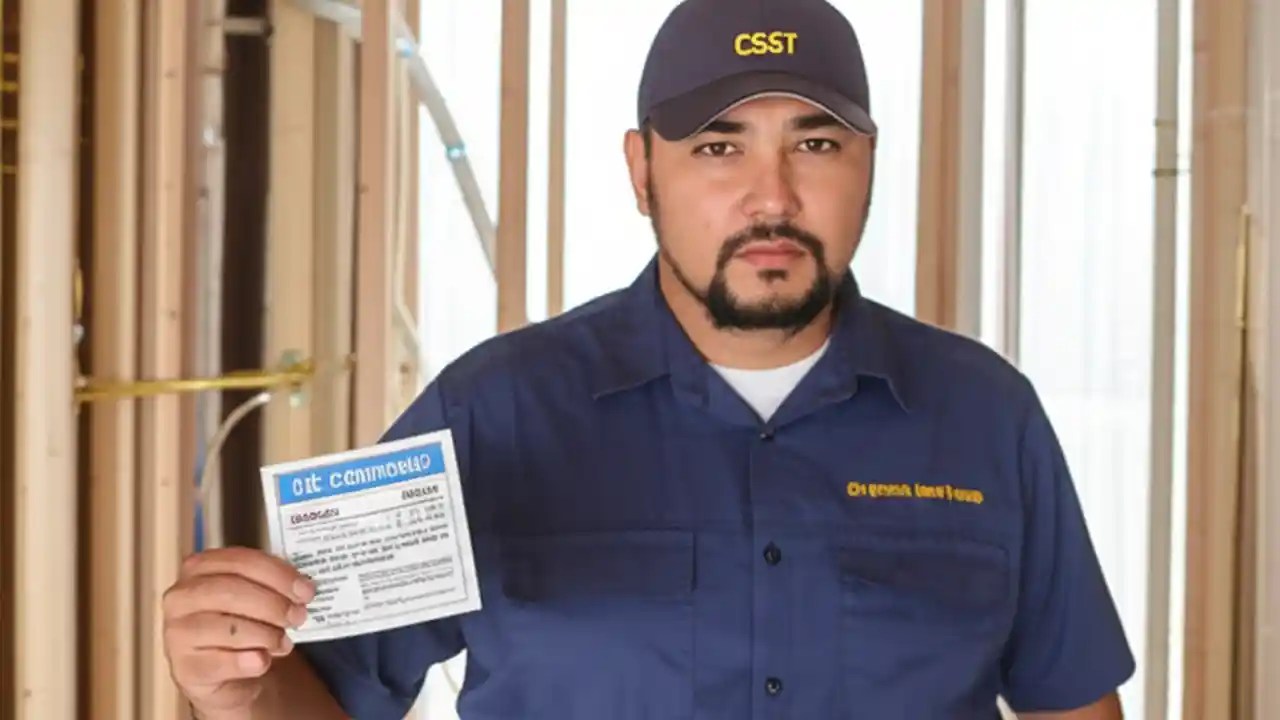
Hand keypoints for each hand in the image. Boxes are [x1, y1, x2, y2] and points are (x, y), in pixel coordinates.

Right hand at [162, 547, 315, 716]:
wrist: (223, 672)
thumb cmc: (239, 622)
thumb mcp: (253, 596)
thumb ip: (272, 585)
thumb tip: (303, 589)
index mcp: (199, 568)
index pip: (242, 562)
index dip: (278, 575)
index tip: (305, 590)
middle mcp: (181, 597)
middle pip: (233, 592)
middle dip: (274, 605)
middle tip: (299, 616)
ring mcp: (177, 633)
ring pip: (229, 628)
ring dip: (266, 635)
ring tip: (283, 642)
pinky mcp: (185, 668)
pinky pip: (222, 662)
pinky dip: (249, 662)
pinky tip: (263, 660)